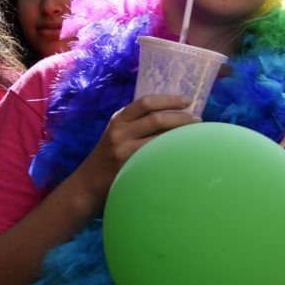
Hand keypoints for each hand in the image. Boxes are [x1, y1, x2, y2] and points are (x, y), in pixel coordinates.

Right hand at [76, 95, 195, 204]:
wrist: (87, 184)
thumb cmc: (109, 156)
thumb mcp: (117, 133)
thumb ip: (137, 122)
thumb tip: (174, 113)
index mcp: (118, 119)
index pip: (145, 103)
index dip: (169, 100)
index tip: (187, 101)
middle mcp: (119, 132)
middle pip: (156, 119)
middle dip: (181, 118)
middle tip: (197, 120)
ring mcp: (124, 151)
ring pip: (160, 138)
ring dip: (182, 135)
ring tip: (196, 135)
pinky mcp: (129, 168)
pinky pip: (157, 157)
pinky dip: (173, 153)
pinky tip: (185, 153)